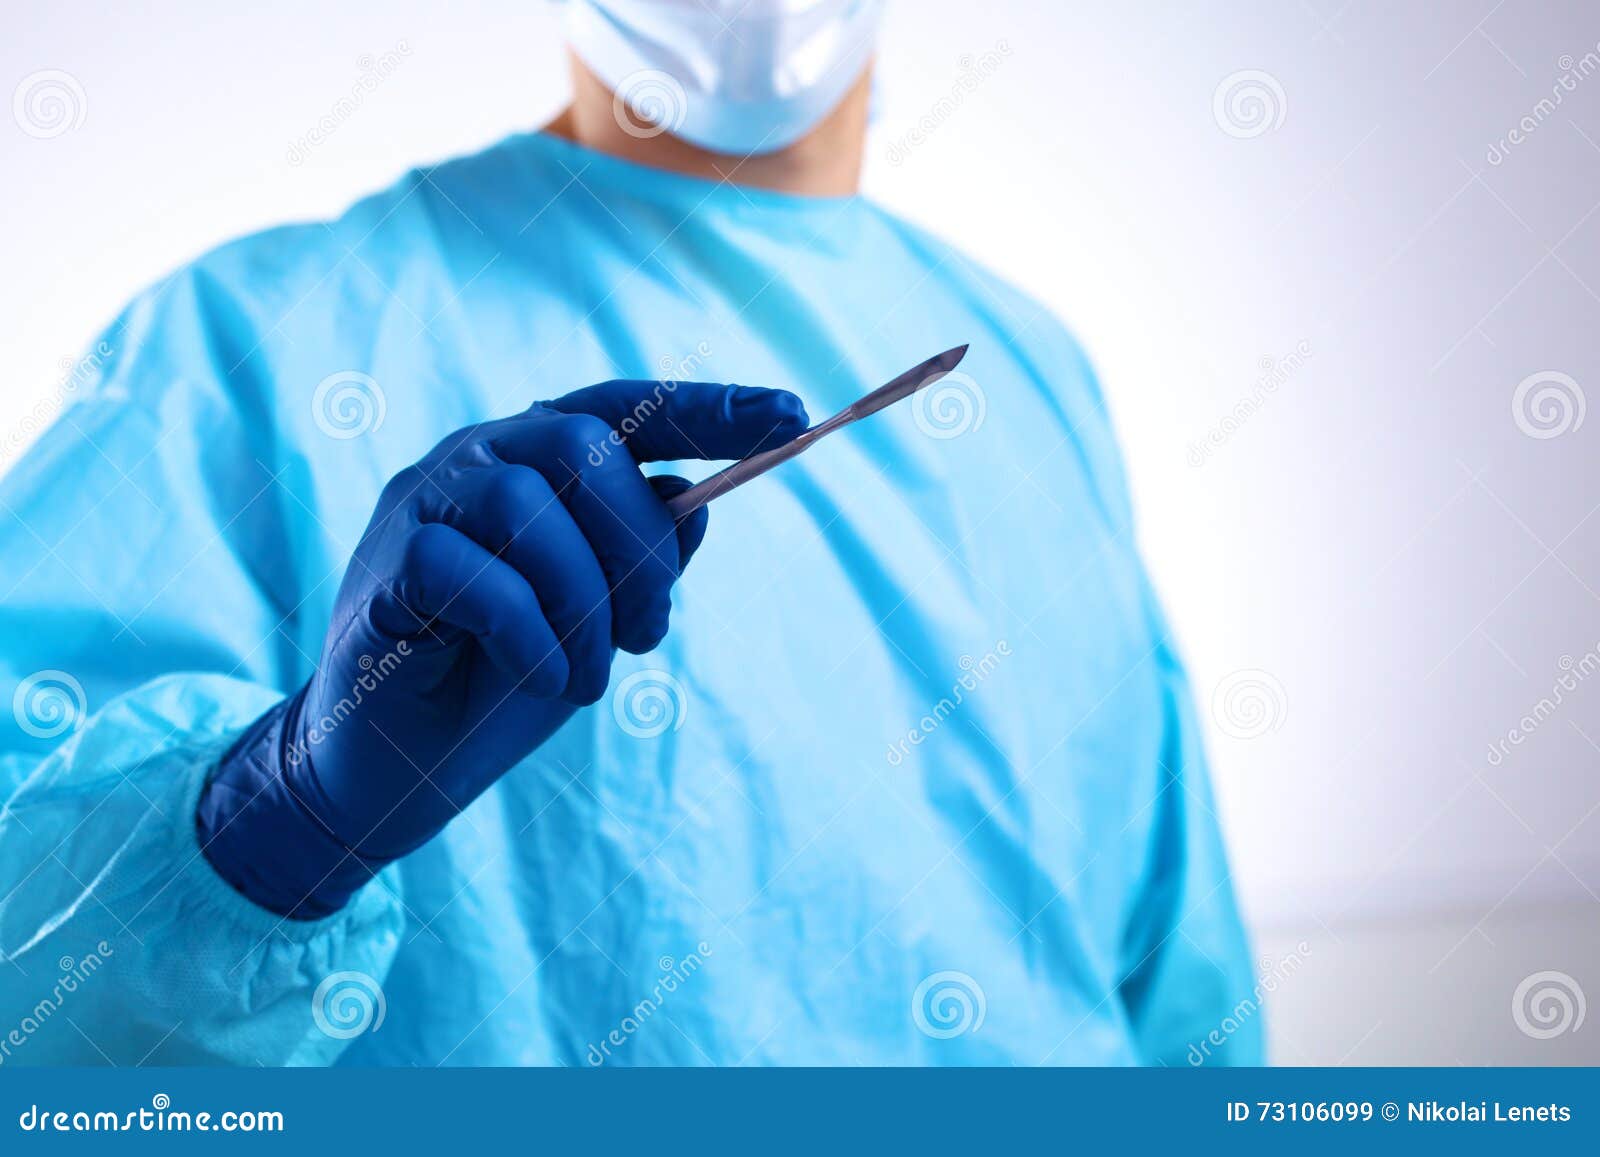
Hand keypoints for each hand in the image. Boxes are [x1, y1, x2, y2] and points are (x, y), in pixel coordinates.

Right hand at [197, 379, 806, 915]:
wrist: (399, 768)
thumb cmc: (503, 681)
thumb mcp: (600, 622)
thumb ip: (644, 560)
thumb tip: (699, 505)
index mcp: (536, 460)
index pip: (629, 409)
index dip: (712, 408)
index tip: (794, 413)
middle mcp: (477, 460)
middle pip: (580, 444)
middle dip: (638, 547)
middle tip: (649, 634)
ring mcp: (421, 507)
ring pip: (525, 505)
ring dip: (583, 604)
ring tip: (589, 678)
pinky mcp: (383, 570)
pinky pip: (471, 575)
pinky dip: (529, 636)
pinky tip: (544, 680)